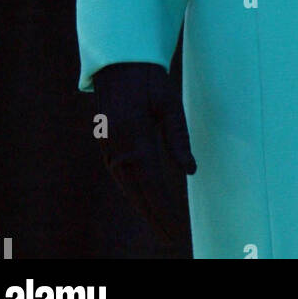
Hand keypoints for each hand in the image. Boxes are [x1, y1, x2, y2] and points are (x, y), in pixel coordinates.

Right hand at [93, 62, 195, 245]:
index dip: (163, 210)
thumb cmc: (148, 79)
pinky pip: (120, 175)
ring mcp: (109, 148)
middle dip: (153, 215)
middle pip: (137, 191)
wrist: (119, 62)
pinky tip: (143, 199)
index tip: (175, 230)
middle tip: (169, 237)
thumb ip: (178, 137)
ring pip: (126, 186)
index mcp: (134, 138)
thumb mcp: (169, 103)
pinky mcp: (107, 144)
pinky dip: (133, 190)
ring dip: (142, 205)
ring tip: (160, 224)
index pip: (151, 184)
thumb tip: (190, 171)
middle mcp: (118, 148)